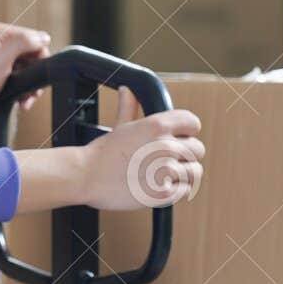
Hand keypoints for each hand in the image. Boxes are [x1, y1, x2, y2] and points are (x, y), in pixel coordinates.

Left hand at [0, 21, 48, 132]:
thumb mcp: (1, 57)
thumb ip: (23, 42)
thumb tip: (44, 37)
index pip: (31, 36)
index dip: (38, 53)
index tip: (37, 69)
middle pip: (32, 53)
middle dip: (35, 72)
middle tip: (35, 89)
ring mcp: (1, 59)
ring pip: (30, 68)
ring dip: (32, 85)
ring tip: (28, 98)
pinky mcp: (3, 75)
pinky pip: (23, 79)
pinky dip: (25, 91)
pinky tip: (23, 102)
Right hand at [81, 88, 204, 211]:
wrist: (84, 177)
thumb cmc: (101, 153)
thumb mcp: (120, 127)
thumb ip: (130, 108)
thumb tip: (128, 91)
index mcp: (157, 126)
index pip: (193, 123)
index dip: (186, 131)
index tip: (179, 139)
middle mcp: (165, 146)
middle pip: (197, 149)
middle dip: (185, 155)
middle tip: (167, 160)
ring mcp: (165, 171)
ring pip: (194, 172)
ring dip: (183, 174)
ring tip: (164, 174)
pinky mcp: (163, 193)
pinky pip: (184, 190)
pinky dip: (175, 190)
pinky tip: (158, 186)